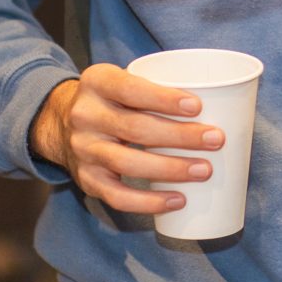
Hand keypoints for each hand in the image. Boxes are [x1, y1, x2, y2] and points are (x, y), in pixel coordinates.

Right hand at [29, 64, 223, 214]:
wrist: (61, 122)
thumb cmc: (112, 99)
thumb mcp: (121, 79)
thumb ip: (155, 85)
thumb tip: (220, 100)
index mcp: (97, 81)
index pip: (131, 89)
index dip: (164, 98)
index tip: (198, 106)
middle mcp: (85, 115)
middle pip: (136, 127)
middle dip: (180, 136)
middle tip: (216, 139)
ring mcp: (83, 149)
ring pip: (129, 163)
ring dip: (172, 169)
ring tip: (205, 170)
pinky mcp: (86, 179)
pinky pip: (118, 196)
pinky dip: (150, 202)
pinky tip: (178, 200)